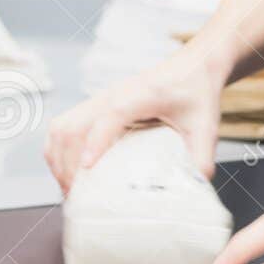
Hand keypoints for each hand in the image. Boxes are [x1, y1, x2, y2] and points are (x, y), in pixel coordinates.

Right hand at [44, 45, 230, 192]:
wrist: (192, 66)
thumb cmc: (196, 92)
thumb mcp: (206, 127)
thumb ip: (200, 159)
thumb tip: (191, 190)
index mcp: (140, 95)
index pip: (109, 116)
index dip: (95, 142)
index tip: (87, 168)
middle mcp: (112, 95)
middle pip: (72, 125)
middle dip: (67, 164)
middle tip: (77, 196)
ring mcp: (100, 99)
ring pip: (61, 126)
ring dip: (58, 159)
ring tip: (69, 189)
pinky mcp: (96, 106)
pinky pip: (65, 125)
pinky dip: (59, 150)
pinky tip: (69, 171)